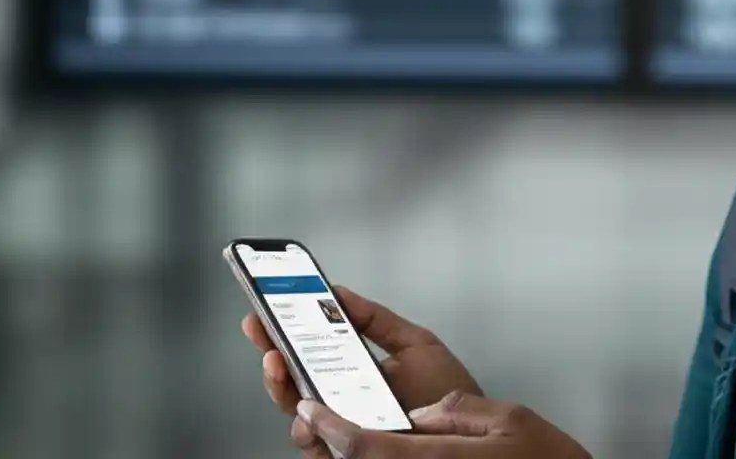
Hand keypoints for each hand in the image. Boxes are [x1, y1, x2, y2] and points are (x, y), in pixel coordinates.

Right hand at [241, 286, 482, 455]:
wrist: (473, 429)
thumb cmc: (447, 392)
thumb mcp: (415, 344)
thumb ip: (376, 320)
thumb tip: (338, 292)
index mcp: (352, 374)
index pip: (308, 353)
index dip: (282, 331)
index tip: (266, 306)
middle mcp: (342, 402)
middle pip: (292, 382)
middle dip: (271, 353)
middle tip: (262, 330)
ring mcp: (343, 428)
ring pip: (296, 414)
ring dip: (281, 387)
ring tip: (281, 363)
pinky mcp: (349, 452)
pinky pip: (317, 445)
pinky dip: (307, 426)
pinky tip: (308, 406)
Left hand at [292, 391, 591, 458]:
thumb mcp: (509, 419)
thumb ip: (457, 410)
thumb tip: (421, 412)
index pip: (365, 447)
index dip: (329, 427)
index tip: (309, 406)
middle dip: (326, 438)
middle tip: (308, 409)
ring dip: (345, 450)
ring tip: (329, 421)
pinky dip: (373, 455)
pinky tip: (367, 439)